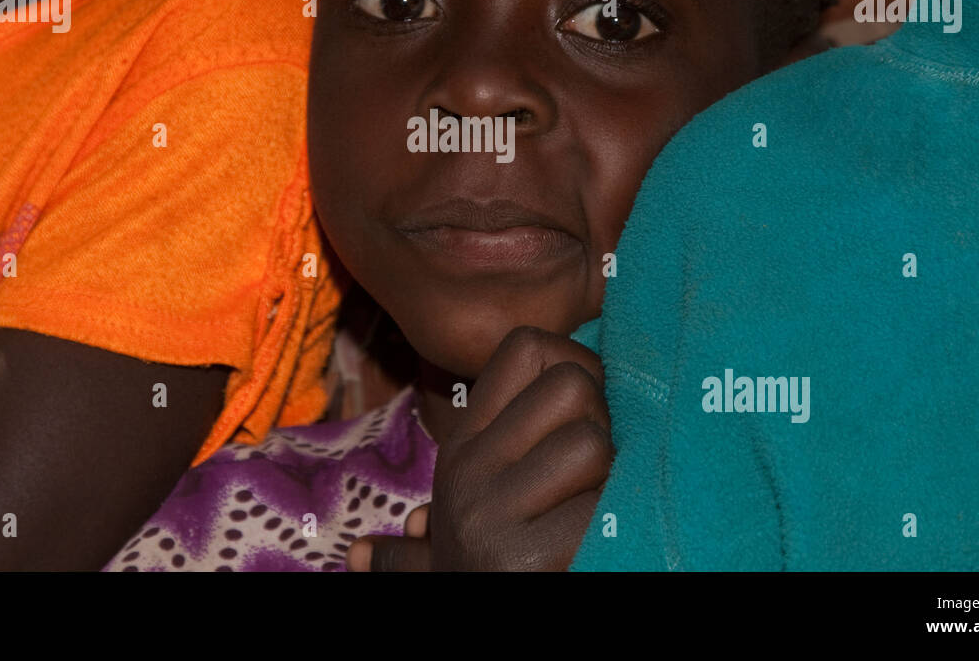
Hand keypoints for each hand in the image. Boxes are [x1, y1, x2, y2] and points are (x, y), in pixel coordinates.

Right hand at [348, 326, 611, 570]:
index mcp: (461, 454)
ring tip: (599, 515)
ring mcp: (492, 515)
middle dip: (605, 422)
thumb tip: (362, 557)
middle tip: (602, 472)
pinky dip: (616, 528)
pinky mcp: (531, 559)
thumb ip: (416, 548)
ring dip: (614, 480)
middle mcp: (466, 474)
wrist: (493, 633)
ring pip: (592, 443)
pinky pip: (601, 508)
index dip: (576, 363)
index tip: (590, 410)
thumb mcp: (447, 560)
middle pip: (572, 385)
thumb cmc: (485, 591)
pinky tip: (601, 549)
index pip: (528, 347)